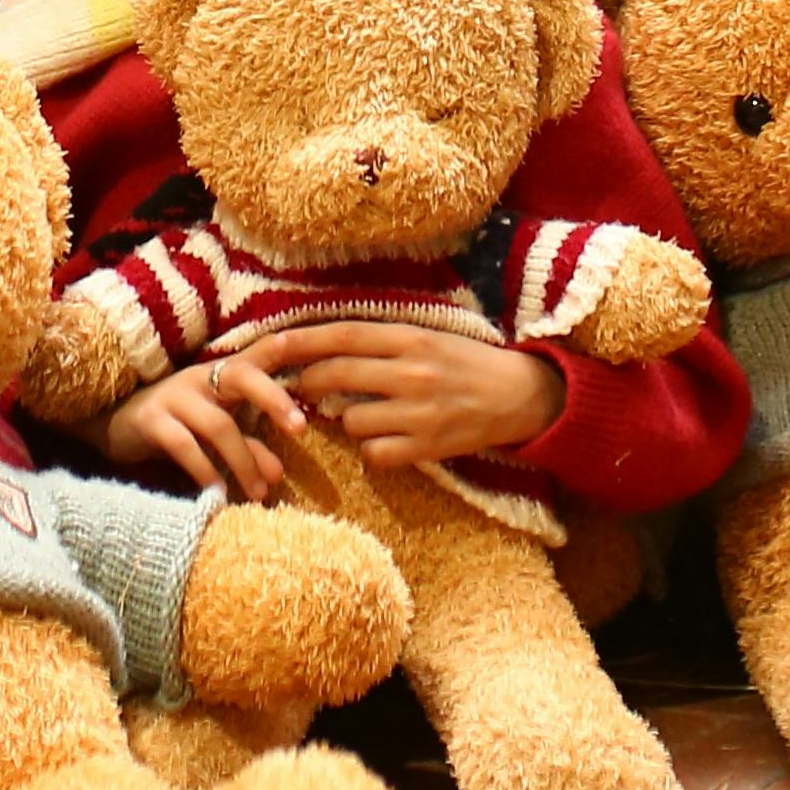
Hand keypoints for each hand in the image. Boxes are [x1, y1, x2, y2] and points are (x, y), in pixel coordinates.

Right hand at [99, 359, 311, 502]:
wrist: (114, 426)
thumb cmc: (176, 426)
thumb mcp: (214, 433)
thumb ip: (248, 448)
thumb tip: (277, 476)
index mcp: (220, 375)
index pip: (257, 355)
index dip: (284, 348)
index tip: (313, 345)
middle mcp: (200, 377)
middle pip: (243, 375)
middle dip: (273, 398)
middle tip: (300, 428)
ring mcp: (174, 396)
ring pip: (218, 424)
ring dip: (243, 460)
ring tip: (260, 492)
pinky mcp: (152, 420)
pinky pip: (185, 446)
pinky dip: (206, 471)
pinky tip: (218, 493)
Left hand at [248, 324, 562, 475]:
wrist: (518, 395)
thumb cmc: (466, 363)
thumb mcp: (427, 338)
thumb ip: (382, 344)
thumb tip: (326, 352)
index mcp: (410, 338)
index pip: (343, 334)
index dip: (302, 340)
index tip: (271, 345)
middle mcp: (412, 372)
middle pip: (337, 376)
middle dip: (309, 382)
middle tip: (303, 387)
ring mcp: (419, 412)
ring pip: (352, 421)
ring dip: (349, 421)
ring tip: (369, 415)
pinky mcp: (428, 446)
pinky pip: (375, 455)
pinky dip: (374, 450)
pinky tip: (389, 440)